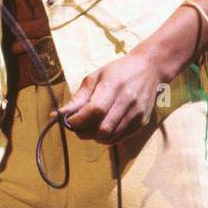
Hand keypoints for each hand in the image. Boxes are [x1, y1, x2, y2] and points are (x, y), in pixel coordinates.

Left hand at [51, 50, 166, 146]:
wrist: (149, 69)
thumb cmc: (118, 71)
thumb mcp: (95, 76)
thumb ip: (78, 97)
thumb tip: (59, 114)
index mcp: (113, 85)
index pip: (94, 111)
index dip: (78, 120)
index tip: (69, 121)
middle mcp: (127, 101)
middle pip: (102, 130)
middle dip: (85, 132)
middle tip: (78, 126)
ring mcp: (136, 114)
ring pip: (110, 138)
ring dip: (95, 137)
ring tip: (90, 126)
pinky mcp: (142, 122)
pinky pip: (120, 139)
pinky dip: (107, 137)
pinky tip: (103, 126)